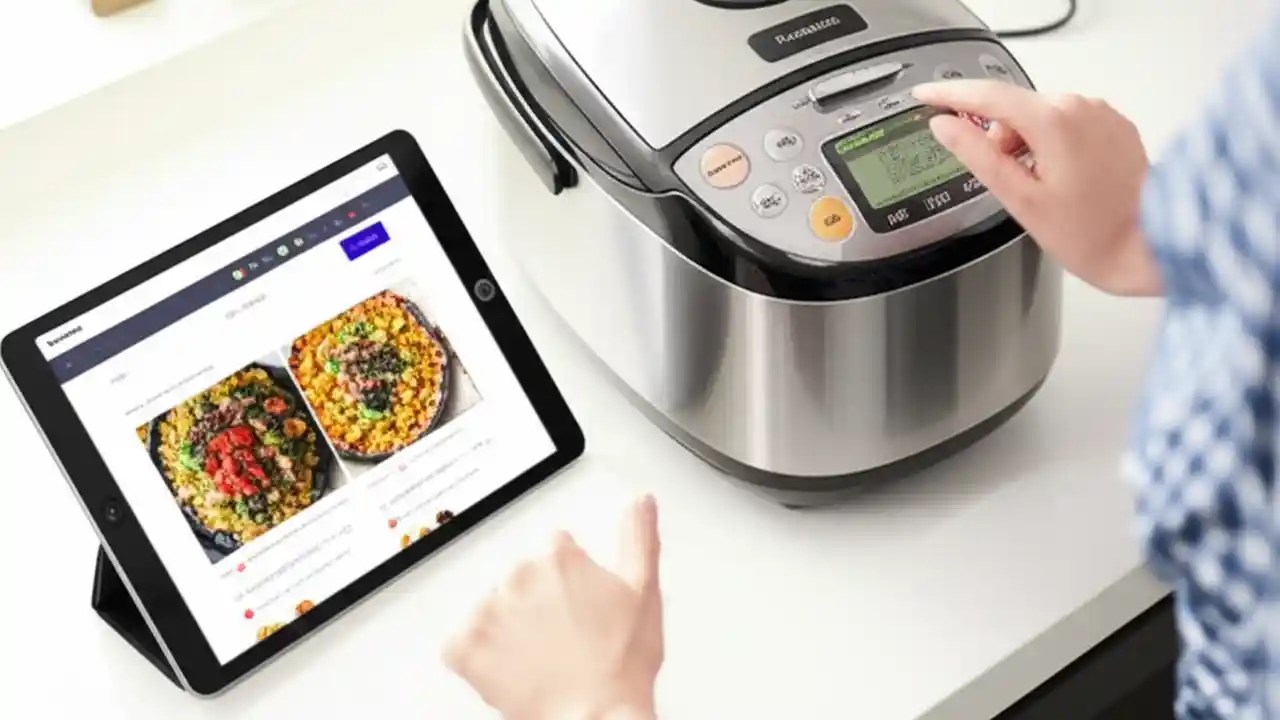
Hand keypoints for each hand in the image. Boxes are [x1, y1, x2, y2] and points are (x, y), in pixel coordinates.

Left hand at [444, 496, 663, 719]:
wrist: (597, 718)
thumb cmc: (621, 664)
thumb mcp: (643, 592)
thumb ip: (640, 537)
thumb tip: (642, 501)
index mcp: (558, 556)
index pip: (554, 551)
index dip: (570, 581)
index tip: (578, 607)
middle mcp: (518, 575)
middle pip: (522, 579)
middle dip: (538, 603)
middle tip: (564, 638)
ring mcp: (487, 611)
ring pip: (493, 611)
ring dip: (509, 630)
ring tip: (541, 658)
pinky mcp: (464, 647)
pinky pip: (459, 646)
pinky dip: (477, 659)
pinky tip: (509, 670)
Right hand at [912, 79, 1160, 296]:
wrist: (1147, 247)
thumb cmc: (1088, 233)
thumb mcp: (1020, 198)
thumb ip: (978, 155)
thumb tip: (945, 127)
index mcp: (1053, 120)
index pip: (987, 96)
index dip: (949, 94)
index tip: (925, 95)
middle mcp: (1080, 106)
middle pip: (1014, 109)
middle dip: (998, 138)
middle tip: (1008, 183)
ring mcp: (1100, 114)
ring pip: (1040, 116)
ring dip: (1026, 144)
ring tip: (1041, 189)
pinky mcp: (1114, 126)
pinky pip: (1068, 124)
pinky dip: (1053, 144)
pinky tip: (1063, 180)